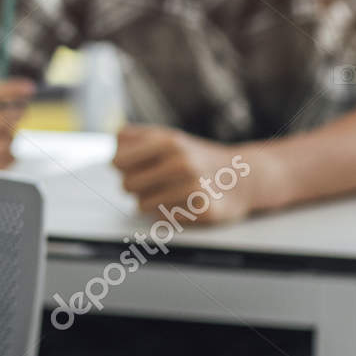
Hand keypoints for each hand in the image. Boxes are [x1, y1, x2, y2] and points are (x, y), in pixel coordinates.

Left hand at [111, 125, 251, 223]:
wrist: (244, 176)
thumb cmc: (194, 157)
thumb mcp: (166, 137)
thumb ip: (132, 138)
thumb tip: (111, 147)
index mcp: (168, 141)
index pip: (117, 162)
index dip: (121, 167)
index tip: (132, 167)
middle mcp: (181, 162)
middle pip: (127, 185)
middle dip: (136, 186)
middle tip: (154, 181)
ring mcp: (194, 187)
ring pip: (142, 205)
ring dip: (151, 201)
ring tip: (170, 191)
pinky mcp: (204, 210)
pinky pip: (164, 218)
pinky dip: (169, 212)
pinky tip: (186, 202)